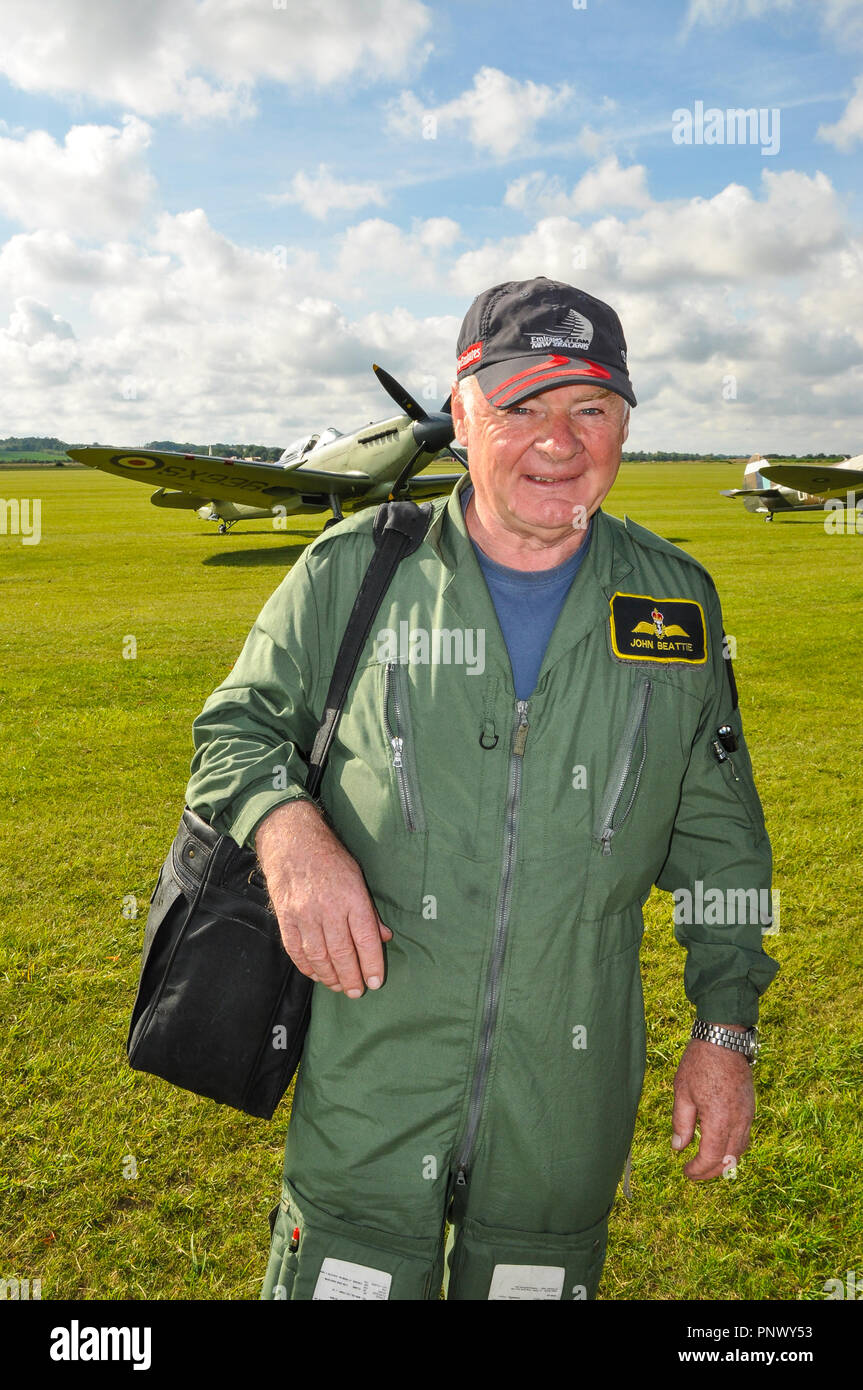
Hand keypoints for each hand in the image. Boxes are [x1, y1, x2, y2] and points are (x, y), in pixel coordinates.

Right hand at [255, 800, 392, 997]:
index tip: (375, 982)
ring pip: (319, 957)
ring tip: (339, 986)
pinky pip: (296, 950)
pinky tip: (317, 974)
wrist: (292, 840)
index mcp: (352, 898)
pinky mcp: (286, 918)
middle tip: (357, 991)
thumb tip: (383, 937)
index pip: (366, 939)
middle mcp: (328, 909)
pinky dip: (307, 967)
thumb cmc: (329, 857)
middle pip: (342, 954)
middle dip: (352, 978)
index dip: (372, 964)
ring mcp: (304, 914)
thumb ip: (369, 911)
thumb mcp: (357, 877)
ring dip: (330, 977)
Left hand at [671, 1032, 754, 1180]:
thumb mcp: (682, 1092)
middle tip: (694, 1173)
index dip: (698, 1170)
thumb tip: (679, 1148)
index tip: (685, 1172)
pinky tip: (720, 1145)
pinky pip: (745, 1137)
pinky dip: (733, 1148)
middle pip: (729, 1160)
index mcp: (719, 1120)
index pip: (711, 1158)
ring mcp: (748, 1115)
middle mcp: (738, 1121)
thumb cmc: (699, 1063)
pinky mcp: (751, 1108)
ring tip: (706, 1163)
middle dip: (711, 1172)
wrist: (724, 1039)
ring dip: (724, 1162)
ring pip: (740, 1151)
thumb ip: (681, 1123)